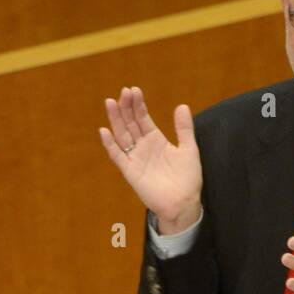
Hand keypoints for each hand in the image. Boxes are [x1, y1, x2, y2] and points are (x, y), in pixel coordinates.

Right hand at [99, 86, 202, 232]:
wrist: (184, 203)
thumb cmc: (188, 178)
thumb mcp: (189, 149)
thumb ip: (184, 129)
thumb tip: (182, 105)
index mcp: (156, 140)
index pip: (143, 118)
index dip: (138, 105)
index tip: (134, 90)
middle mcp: (143, 147)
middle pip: (130, 123)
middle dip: (126, 107)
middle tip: (123, 91)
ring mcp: (135, 158)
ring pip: (122, 135)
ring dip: (116, 120)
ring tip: (110, 102)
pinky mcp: (130, 172)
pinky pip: (118, 156)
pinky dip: (110, 144)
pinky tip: (104, 131)